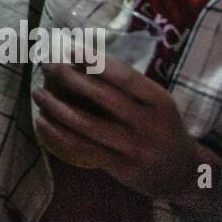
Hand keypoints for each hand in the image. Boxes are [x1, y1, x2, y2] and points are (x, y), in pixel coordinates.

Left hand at [31, 60, 221, 209]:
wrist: (184, 173)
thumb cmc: (162, 127)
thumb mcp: (157, 103)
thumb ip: (128, 86)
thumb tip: (81, 59)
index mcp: (159, 100)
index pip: (124, 76)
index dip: (95, 61)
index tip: (69, 48)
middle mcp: (148, 124)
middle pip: (102, 97)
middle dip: (69, 78)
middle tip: (46, 65)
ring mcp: (135, 148)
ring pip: (87, 124)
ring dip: (57, 106)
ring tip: (37, 93)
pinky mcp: (121, 168)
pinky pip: (83, 148)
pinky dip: (58, 134)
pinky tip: (42, 122)